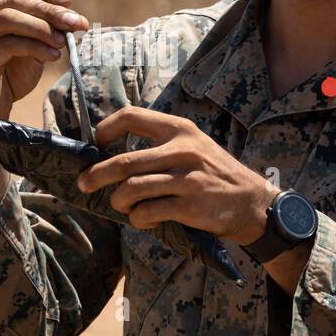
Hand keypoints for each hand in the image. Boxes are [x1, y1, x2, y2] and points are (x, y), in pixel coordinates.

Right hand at [0, 0, 90, 118]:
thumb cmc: (11, 74)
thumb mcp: (33, 45)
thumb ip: (47, 29)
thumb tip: (74, 18)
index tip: (68, 0)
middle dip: (49, 9)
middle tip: (75, 22)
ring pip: (8, 18)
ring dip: (42, 27)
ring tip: (64, 41)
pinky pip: (8, 45)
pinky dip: (35, 47)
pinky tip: (53, 56)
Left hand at [75, 106, 278, 245]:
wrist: (252, 202)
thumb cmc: (215, 173)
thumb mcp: (193, 144)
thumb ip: (161, 143)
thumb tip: (113, 151)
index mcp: (179, 129)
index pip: (131, 117)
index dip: (105, 129)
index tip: (96, 145)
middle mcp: (181, 150)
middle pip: (123, 161)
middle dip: (96, 175)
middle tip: (84, 184)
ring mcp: (186, 179)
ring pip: (131, 189)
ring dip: (119, 202)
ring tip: (123, 206)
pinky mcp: (189, 206)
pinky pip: (147, 212)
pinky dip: (139, 219)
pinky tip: (146, 219)